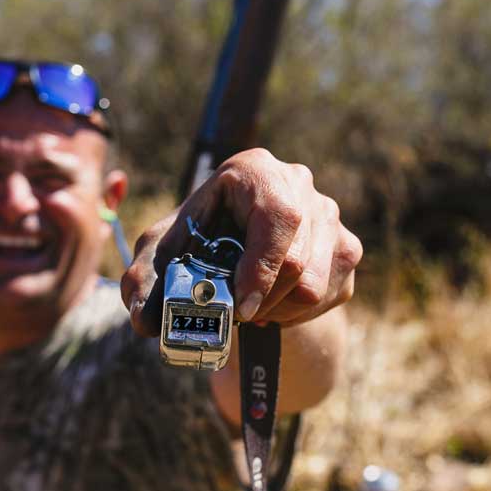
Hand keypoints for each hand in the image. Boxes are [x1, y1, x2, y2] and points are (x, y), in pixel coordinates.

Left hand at [122, 148, 361, 334]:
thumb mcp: (162, 254)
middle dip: (262, 300)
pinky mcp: (347, 247)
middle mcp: (299, 183)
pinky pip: (331, 295)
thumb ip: (142, 280)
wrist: (237, 248)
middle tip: (238, 315)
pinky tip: (273, 304)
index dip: (261, 267)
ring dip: (278, 310)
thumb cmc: (196, 240)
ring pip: (315, 283)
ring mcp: (330, 214)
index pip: (278, 217)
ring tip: (252, 306)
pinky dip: (298, 314)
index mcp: (255, 169)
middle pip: (298, 259)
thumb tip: (142, 320)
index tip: (243, 308)